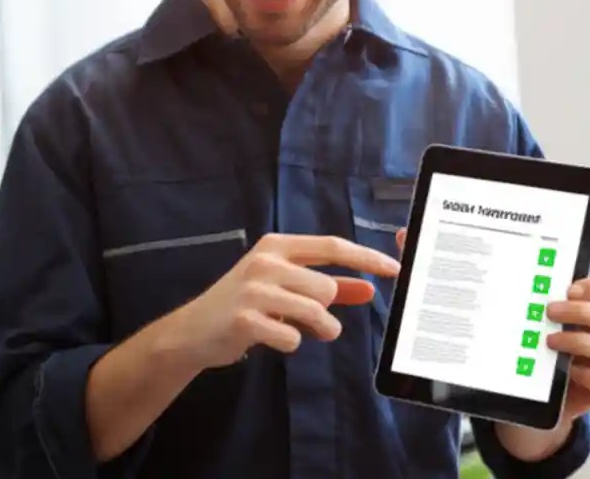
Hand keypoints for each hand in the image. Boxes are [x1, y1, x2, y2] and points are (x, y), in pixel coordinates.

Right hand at [168, 233, 400, 369]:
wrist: (195, 330)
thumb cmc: (244, 304)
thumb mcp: (284, 287)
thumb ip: (328, 286)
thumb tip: (369, 289)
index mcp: (275, 246)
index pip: (331, 245)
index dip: (365, 257)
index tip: (393, 268)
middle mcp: (265, 262)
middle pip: (326, 286)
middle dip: (327, 311)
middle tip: (314, 321)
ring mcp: (253, 290)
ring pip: (316, 311)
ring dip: (317, 330)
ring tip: (300, 332)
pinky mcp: (246, 320)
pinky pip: (293, 337)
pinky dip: (291, 343)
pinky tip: (271, 338)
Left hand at [397, 229, 589, 419]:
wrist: (511, 389)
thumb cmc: (500, 335)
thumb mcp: (477, 303)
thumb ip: (444, 268)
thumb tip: (405, 235)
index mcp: (574, 301)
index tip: (567, 281)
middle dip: (587, 308)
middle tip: (549, 307)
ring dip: (581, 341)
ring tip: (546, 340)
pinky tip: (568, 375)